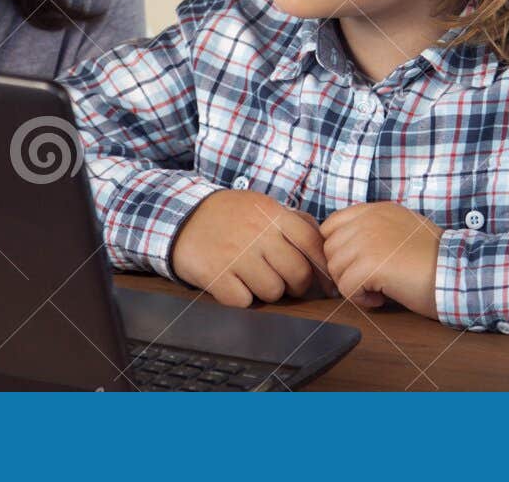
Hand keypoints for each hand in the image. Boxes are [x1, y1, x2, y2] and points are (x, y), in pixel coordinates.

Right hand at [171, 190, 334, 306]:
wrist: (181, 217)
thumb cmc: (229, 216)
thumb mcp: (262, 206)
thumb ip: (294, 223)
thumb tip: (326, 249)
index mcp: (272, 214)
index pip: (312, 243)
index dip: (323, 267)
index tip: (327, 283)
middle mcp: (257, 232)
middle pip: (297, 274)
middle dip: (296, 285)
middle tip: (285, 282)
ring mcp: (236, 254)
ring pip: (273, 291)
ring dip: (266, 291)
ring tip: (252, 277)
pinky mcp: (216, 275)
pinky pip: (244, 301)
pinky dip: (240, 297)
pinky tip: (232, 282)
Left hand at [321, 202, 442, 317]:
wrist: (456, 273)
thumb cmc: (433, 259)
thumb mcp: (401, 229)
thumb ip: (373, 230)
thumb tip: (344, 248)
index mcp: (375, 210)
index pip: (331, 225)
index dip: (338, 249)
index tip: (355, 265)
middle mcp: (368, 219)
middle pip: (329, 249)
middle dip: (344, 270)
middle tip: (368, 281)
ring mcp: (367, 240)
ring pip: (335, 269)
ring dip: (353, 286)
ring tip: (378, 289)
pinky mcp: (370, 264)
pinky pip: (345, 287)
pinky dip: (361, 299)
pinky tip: (381, 298)